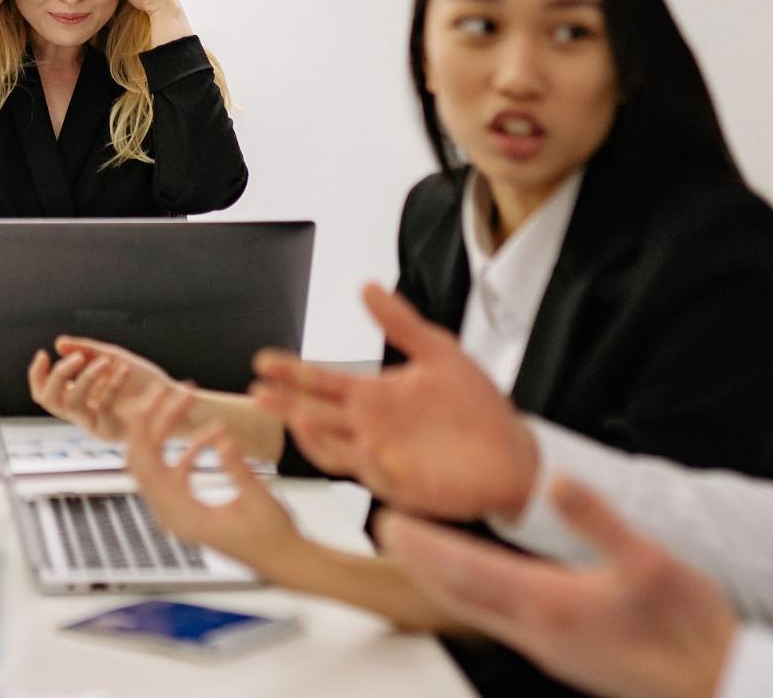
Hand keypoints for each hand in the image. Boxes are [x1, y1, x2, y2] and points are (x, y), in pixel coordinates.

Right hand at [28, 337, 185, 440]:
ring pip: (72, 404)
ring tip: (104, 361)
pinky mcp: (113, 430)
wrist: (174, 400)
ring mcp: (95, 424)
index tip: (43, 353)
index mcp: (78, 398)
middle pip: (49, 400)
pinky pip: (102, 406)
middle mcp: (82, 413)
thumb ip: (87, 351)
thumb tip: (59, 343)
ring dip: (84, 378)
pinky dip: (110, 384)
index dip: (36, 375)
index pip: (43, 393)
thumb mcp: (114, 358)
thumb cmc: (144, 380)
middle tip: (76, 358)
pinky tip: (122, 369)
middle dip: (57, 375)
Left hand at [121, 386, 304, 578]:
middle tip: (162, 391)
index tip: (139, 406)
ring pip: (157, 462)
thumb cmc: (273, 537)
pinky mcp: (188, 505)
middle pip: (144, 461)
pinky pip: (175, 470)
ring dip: (169, 431)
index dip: (140, 435)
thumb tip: (224, 441)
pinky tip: (213, 433)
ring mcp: (178, 511)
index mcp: (185, 517)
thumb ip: (239, 471)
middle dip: (151, 422)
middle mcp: (174, 515)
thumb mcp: (259, 500)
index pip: (149, 470)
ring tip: (189, 401)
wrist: (282, 559)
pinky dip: (189, 448)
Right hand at [251, 283, 538, 519]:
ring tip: (297, 416)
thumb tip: (367, 287)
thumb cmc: (476, 407)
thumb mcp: (437, 351)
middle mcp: (369, 428)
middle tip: (258, 392)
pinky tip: (363, 444)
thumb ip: (400, 322)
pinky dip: (365, 462)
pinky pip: (376, 475)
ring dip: (313, 436)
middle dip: (285, 404)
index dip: (292, 372)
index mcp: (374, 396)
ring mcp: (382, 459)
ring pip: (332, 450)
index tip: (263, 361)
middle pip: (314, 416)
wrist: (514, 452)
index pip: (322, 382)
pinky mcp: (404, 485)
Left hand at [376, 478, 736, 697]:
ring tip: (419, 557)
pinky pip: (500, 623)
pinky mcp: (565, 656)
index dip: (423, 545)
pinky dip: (474, 598)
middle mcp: (538, 633)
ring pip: (475, 613)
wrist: (717, 686)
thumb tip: (558, 483)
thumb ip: (599, 521)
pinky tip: (482, 590)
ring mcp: (549, 649)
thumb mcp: (651, 561)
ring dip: (442, 582)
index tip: (388, 522)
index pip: (465, 570)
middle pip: (458, 595)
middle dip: (418, 563)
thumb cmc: (689, 632)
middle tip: (386, 532)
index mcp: (550, 604)